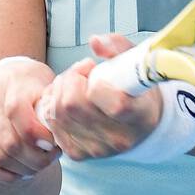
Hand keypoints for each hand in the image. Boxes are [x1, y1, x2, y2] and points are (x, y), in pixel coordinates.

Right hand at [0, 58, 61, 183]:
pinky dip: (3, 175)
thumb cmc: (28, 85)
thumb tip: (55, 139)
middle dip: (35, 160)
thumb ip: (49, 109)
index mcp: (9, 85)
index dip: (40, 139)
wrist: (0, 77)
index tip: (54, 147)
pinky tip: (18, 173)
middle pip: (11, 144)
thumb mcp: (43, 85)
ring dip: (22, 169)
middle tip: (49, 160)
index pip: (22, 121)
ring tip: (36, 167)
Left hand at [35, 33, 162, 161]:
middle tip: (79, 73)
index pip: (112, 103)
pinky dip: (52, 107)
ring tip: (71, 84)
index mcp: (139, 116)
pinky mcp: (79, 154)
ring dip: (58, 92)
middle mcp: (118, 138)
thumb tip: (94, 41)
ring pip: (58, 114)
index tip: (93, 68)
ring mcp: (97, 149)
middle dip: (69, 80)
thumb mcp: (136, 63)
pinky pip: (52, 125)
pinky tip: (65, 100)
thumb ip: (118, 47)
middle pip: (73, 105)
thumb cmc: (138, 90)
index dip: (94, 80)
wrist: (141, 125)